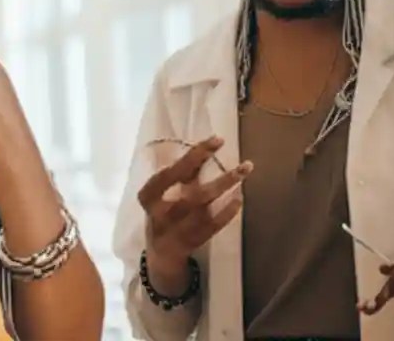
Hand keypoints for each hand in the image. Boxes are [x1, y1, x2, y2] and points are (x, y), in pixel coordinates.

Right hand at [138, 137, 251, 288]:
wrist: (161, 254)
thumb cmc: (162, 213)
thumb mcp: (160, 194)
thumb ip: (176, 173)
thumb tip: (194, 144)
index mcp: (148, 197)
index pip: (168, 173)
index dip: (192, 156)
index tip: (214, 140)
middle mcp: (160, 213)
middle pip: (183, 183)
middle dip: (202, 161)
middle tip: (222, 142)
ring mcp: (178, 229)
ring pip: (203, 203)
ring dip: (224, 183)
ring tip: (245, 168)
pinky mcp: (194, 241)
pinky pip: (214, 224)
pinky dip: (228, 211)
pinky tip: (239, 197)